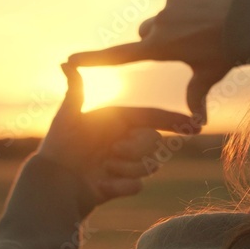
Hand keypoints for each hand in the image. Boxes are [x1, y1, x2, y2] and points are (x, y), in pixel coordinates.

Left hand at [37, 63, 199, 206]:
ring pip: (149, 166)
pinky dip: (120, 186)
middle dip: (136, 148)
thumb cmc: (59, 145)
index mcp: (117, 121)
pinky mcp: (121, 186)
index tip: (195, 124)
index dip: (174, 121)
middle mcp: (123, 141)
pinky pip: (137, 186)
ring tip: (104, 168)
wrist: (53, 183)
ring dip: (127, 168)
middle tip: (112, 152)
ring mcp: (123, 165)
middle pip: (153, 142)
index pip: (152, 117)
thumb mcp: (69, 115)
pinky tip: (102, 185)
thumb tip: (64, 62)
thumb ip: (76, 88)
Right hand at [67, 0, 239, 124]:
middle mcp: (159, 25)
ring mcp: (171, 3)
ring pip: (167, 15)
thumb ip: (197, 96)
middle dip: (159, 38)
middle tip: (187, 44)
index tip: (69, 60)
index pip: (118, 57)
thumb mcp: (210, 75)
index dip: (92, 60)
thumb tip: (198, 123)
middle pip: (147, 34)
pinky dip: (192, 4)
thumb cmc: (229, 53)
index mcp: (160, 48)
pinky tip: (213, 9)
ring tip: (208, 26)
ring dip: (179, 20)